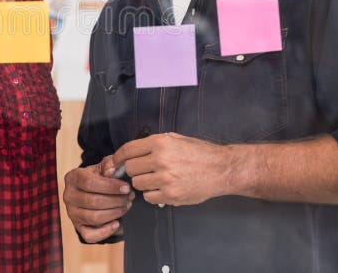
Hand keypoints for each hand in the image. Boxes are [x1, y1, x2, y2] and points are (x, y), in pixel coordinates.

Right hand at [63, 160, 133, 242]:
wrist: (91, 191)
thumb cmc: (99, 177)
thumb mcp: (103, 167)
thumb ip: (109, 164)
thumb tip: (112, 170)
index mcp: (73, 177)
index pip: (89, 183)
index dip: (110, 186)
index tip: (127, 188)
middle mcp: (68, 195)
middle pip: (93, 201)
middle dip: (116, 200)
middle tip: (130, 197)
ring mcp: (71, 213)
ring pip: (93, 218)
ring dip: (114, 213)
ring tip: (126, 206)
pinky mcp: (78, 227)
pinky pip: (90, 235)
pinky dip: (105, 231)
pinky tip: (117, 223)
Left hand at [109, 133, 233, 206]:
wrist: (221, 169)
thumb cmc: (199, 152)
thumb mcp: (176, 139)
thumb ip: (154, 143)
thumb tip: (133, 151)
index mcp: (160, 143)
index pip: (128, 150)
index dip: (118, 157)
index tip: (115, 162)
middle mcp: (160, 160)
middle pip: (131, 169)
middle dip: (134, 170)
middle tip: (144, 171)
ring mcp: (165, 179)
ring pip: (138, 184)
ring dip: (143, 183)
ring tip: (155, 180)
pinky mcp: (171, 195)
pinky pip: (149, 197)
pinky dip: (153, 194)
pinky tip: (163, 189)